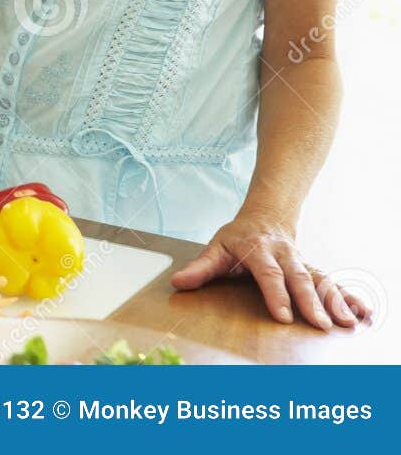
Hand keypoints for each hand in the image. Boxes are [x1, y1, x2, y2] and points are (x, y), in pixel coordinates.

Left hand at [170, 209, 369, 328]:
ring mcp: (301, 262)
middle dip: (312, 302)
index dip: (275, 295)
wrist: (266, 216)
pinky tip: (363, 311)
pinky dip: (348, 296)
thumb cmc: (238, 237)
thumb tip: (177, 282)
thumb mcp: (215, 247)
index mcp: (258, 251)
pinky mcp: (313, 269)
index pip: (268, 275)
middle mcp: (284, 256)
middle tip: (323, 324)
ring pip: (320, 280)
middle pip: (299, 279)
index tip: (282, 316)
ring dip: (335, 300)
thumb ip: (200, 268)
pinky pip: (332, 282)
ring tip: (349, 321)